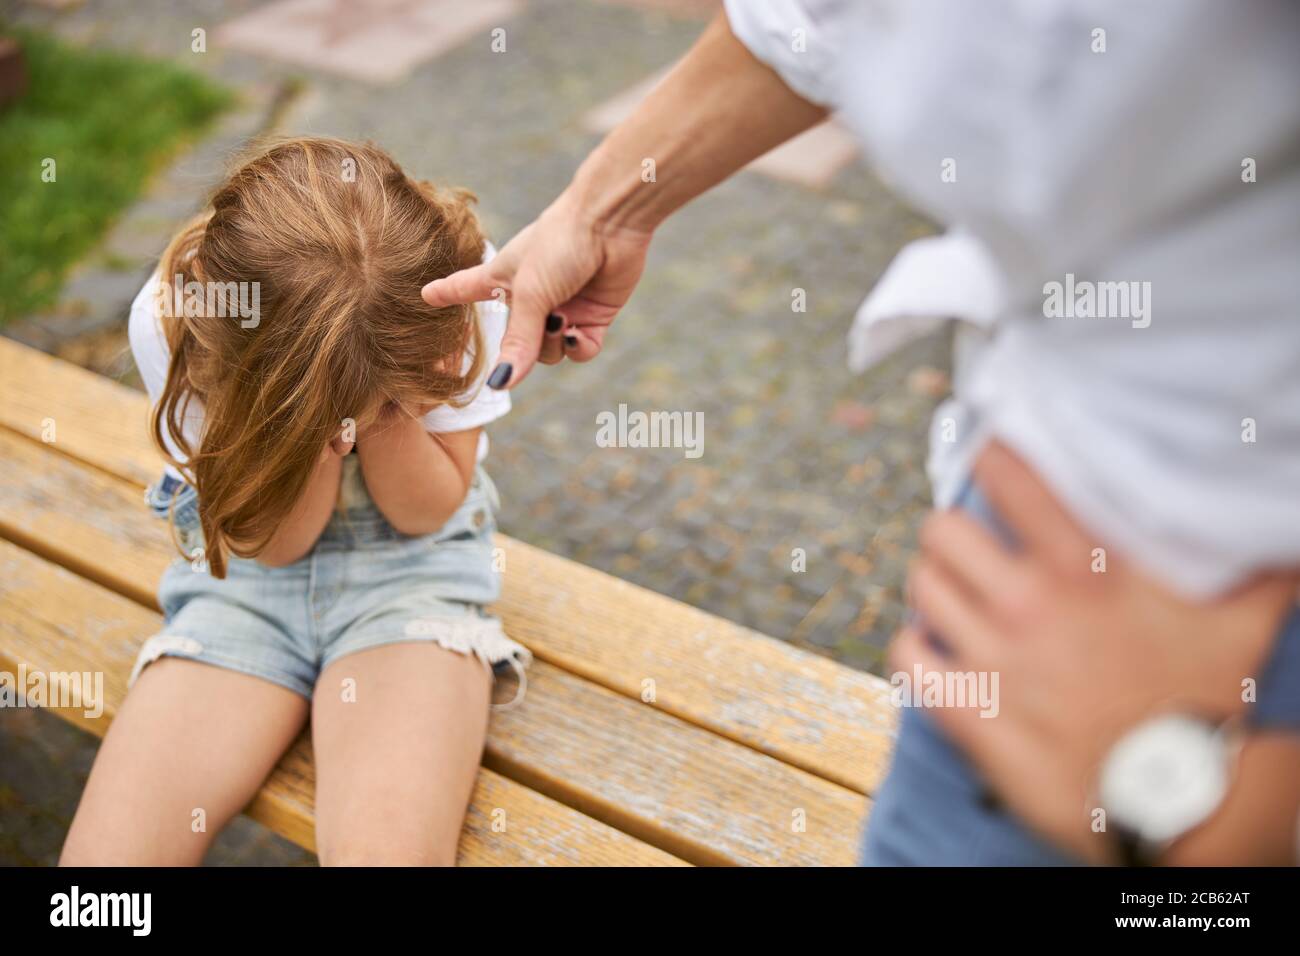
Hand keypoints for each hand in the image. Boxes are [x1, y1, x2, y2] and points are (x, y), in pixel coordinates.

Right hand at [421, 197, 651, 388]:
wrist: (610, 222)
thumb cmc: (559, 244)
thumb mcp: (530, 294)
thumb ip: (518, 341)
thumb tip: (503, 384)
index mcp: (501, 277)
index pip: (466, 289)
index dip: (447, 293)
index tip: (427, 294)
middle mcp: (530, 295)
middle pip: (516, 344)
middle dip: (528, 344)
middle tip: (546, 319)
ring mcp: (563, 306)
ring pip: (550, 353)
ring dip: (556, 344)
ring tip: (565, 319)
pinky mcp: (594, 315)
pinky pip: (581, 351)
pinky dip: (580, 349)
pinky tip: (579, 334)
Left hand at [893, 441, 1296, 862]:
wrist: (1188, 801)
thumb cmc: (1216, 706)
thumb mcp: (1243, 619)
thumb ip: (1249, 563)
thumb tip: (1267, 524)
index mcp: (1089, 568)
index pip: (1008, 478)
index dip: (991, 460)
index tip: (990, 462)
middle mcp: (1030, 604)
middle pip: (942, 531)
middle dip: (953, 535)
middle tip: (969, 549)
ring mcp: (994, 659)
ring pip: (922, 588)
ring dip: (934, 589)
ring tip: (955, 597)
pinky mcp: (972, 713)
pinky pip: (906, 659)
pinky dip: (914, 650)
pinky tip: (936, 650)